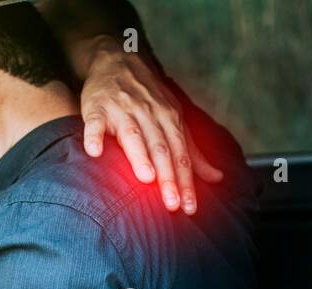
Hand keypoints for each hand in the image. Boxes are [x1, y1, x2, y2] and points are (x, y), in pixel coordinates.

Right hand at [78, 39, 222, 214]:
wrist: (118, 59)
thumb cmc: (148, 97)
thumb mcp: (174, 119)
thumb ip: (192, 151)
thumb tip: (216, 178)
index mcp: (170, 119)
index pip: (180, 155)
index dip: (186, 181)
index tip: (190, 207)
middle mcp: (149, 114)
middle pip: (161, 148)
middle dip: (168, 176)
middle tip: (173, 203)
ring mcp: (122, 110)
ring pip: (133, 135)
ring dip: (139, 156)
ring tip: (146, 178)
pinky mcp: (97, 108)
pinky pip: (95, 124)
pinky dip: (94, 136)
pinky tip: (94, 151)